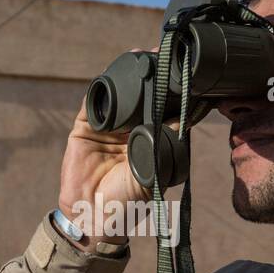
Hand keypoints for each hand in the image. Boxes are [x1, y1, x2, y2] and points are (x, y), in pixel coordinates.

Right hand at [58, 48, 168, 247]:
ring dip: (129, 76)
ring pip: (120, 94)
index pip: (164, 111)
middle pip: (143, 98)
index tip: (187, 77)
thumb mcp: (152, 173)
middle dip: (154, 78)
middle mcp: (131, 131)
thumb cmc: (126, 202)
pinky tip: (115, 72)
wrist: (92, 216)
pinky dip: (103, 85)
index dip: (174, 94)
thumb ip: (164, 148)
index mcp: (150, 141)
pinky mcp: (86, 128)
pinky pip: (94, 102)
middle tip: (167, 58)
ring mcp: (108, 128)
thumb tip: (183, 119)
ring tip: (143, 56)